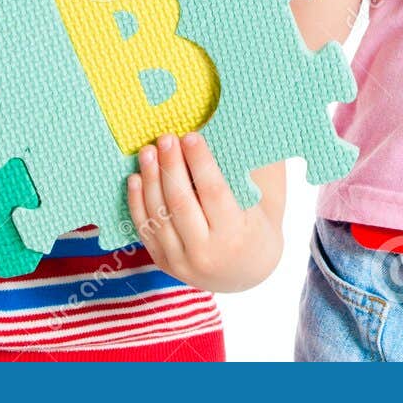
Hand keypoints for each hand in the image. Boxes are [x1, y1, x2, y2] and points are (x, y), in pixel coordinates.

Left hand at [126, 132, 281, 292]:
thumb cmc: (257, 228)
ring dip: (150, 179)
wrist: (245, 275)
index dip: (200, 161)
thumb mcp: (266, 203)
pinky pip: (145, 230)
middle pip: (181, 202)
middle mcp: (206, 253)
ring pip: (159, 215)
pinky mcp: (164, 263)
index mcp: (235, 235)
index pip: (213, 192)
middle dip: (171, 166)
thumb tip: (237, 127)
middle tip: (166, 137)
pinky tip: (135, 178)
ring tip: (148, 151)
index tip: (191, 135)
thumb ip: (252, 171)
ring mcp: (181, 262)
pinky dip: (137, 203)